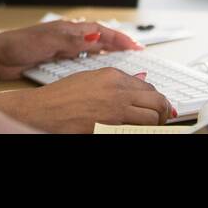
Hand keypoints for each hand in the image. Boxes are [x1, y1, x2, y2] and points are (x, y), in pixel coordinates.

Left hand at [0, 20, 144, 78]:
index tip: (135, 46)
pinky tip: (96, 66)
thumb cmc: (17, 44)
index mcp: (66, 28)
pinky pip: (79, 58)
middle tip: (135, 51)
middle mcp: (66, 35)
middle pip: (97, 37)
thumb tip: (94, 38)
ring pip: (90, 47)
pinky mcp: (54, 57)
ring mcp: (60, 46)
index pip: (99, 31)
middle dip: (117, 43)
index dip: (118, 38)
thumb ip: (71, 40)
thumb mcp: (47, 42)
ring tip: (122, 58)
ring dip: (106, 51)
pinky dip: (91, 60)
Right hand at [0, 69, 172, 132]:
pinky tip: (134, 131)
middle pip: (157, 102)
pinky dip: (140, 131)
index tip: (159, 107)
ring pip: (151, 118)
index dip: (157, 100)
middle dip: (163, 112)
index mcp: (112, 76)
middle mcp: (118, 91)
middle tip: (162, 119)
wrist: (45, 110)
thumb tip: (138, 81)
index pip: (149, 88)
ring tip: (150, 127)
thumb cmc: (61, 96)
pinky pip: (136, 130)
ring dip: (154, 124)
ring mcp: (116, 110)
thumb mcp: (89, 78)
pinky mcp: (111, 127)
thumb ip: (116, 81)